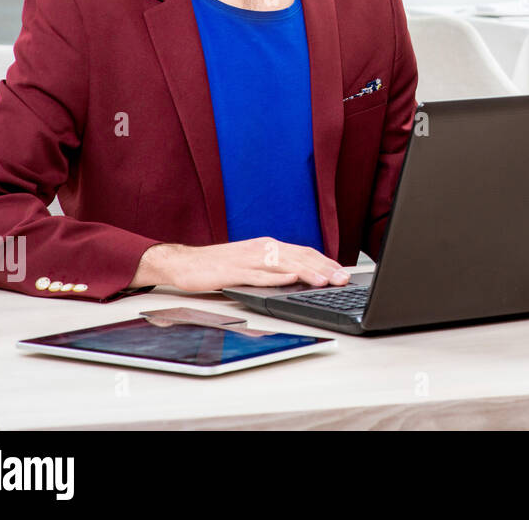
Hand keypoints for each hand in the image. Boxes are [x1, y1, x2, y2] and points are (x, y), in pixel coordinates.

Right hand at [130, 237, 348, 290]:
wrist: (185, 263)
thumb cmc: (219, 266)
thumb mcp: (252, 264)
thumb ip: (274, 267)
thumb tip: (301, 276)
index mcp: (268, 246)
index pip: (304, 252)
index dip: (325, 261)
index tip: (343, 271)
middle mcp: (262, 249)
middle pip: (299, 256)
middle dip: (324, 268)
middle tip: (343, 279)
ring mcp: (248, 260)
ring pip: (284, 264)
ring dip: (307, 272)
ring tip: (325, 280)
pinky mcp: (234, 272)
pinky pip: (259, 274)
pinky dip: (276, 276)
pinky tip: (291, 278)